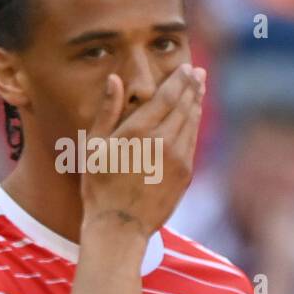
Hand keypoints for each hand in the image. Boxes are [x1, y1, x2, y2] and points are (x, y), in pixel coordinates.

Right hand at [80, 63, 205, 238]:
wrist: (119, 225)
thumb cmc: (98, 186)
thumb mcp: (94, 147)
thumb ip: (107, 111)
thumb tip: (115, 80)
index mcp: (138, 131)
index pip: (167, 96)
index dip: (179, 80)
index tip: (186, 69)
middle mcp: (162, 140)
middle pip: (184, 105)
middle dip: (192, 86)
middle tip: (198, 73)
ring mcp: (178, 156)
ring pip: (192, 121)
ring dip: (197, 102)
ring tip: (199, 89)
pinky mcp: (186, 172)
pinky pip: (193, 140)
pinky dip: (195, 124)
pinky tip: (193, 117)